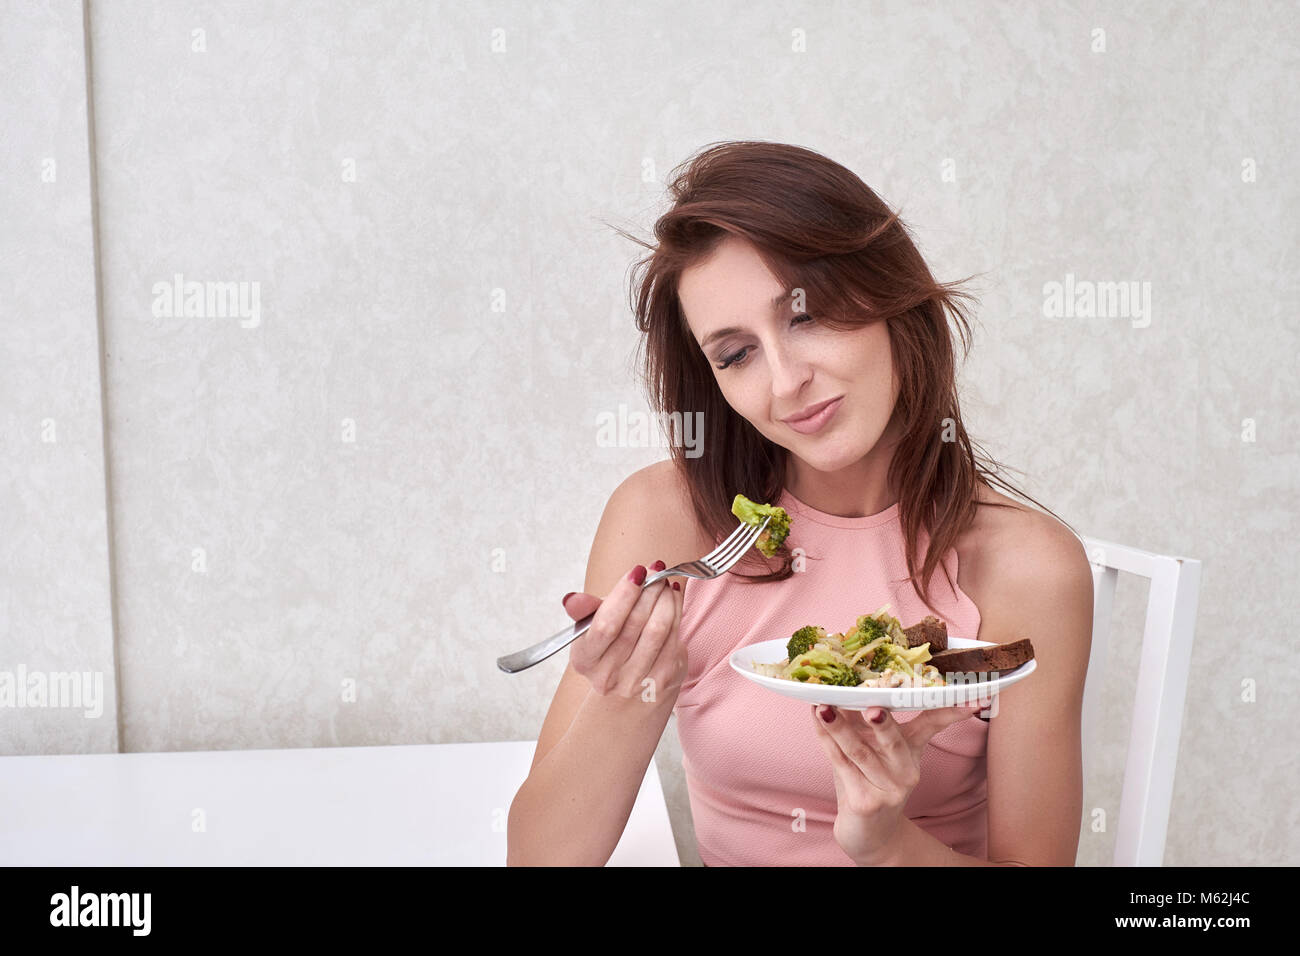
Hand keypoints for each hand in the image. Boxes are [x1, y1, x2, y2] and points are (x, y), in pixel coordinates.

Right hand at [561, 561, 685, 702]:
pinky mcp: (664, 679)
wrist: (628, 693)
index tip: (637, 572)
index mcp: (585, 660)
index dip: (624, 595)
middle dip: (649, 590)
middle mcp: (609, 675)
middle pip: (635, 623)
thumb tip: (571, 599)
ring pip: (658, 629)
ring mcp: (638, 680)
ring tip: (664, 583)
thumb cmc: (610, 649)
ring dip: (665, 599)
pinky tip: (673, 598)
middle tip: (656, 571)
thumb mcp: (590, 629)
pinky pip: (674, 637)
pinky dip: (676, 610)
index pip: (604, 625)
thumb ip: (584, 611)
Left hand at [810, 700, 988, 864]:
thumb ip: (869, 718)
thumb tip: (851, 678)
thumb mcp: (878, 748)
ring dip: (840, 728)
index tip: (970, 699)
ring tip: (824, 708)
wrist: (868, 831)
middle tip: (874, 708)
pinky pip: (840, 764)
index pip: (932, 725)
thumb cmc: (869, 779)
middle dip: (884, 724)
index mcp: (911, 752)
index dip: (949, 712)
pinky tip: (815, 720)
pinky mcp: (864, 802)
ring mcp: (886, 789)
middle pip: (895, 742)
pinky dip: (825, 740)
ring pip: (859, 752)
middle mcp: (905, 771)